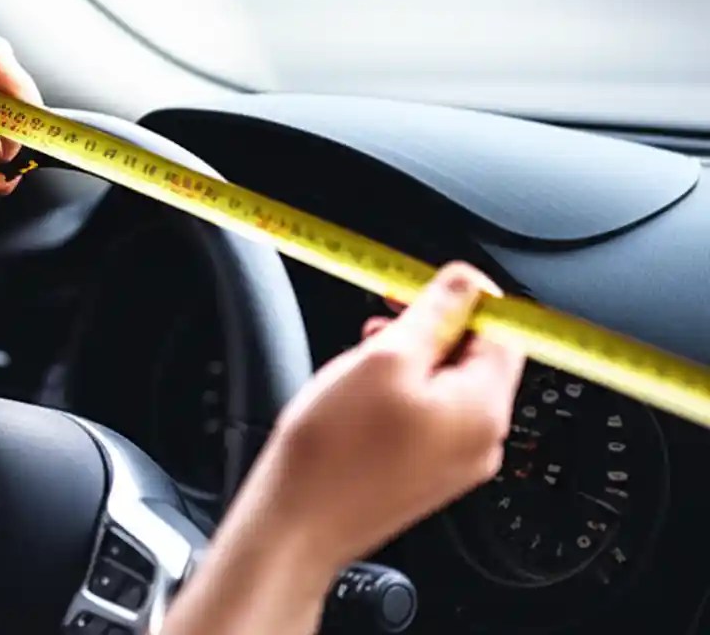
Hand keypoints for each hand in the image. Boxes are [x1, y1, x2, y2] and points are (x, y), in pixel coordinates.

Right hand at [163, 262, 524, 634]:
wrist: (297, 524)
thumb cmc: (333, 451)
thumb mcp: (383, 357)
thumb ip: (435, 311)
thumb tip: (469, 280)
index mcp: (484, 408)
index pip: (506, 329)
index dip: (466, 297)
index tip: (420, 287)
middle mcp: (481, 439)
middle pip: (477, 357)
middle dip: (432, 327)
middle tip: (384, 315)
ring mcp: (454, 461)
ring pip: (447, 385)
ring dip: (410, 358)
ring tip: (363, 356)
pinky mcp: (424, 474)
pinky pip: (428, 416)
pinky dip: (400, 392)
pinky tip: (361, 392)